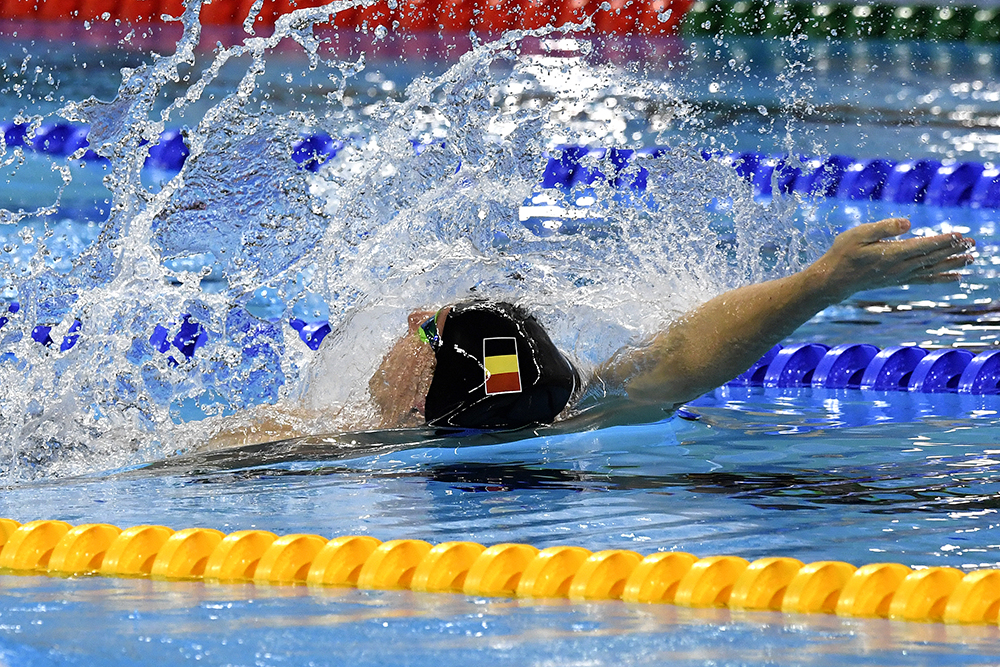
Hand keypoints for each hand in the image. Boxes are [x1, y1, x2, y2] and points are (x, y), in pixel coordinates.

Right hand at [811, 217, 974, 300]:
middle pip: (932, 258)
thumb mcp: (858, 234)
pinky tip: (955, 277)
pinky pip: (925, 279)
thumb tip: (908, 223)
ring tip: (970, 259)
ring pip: (932, 269)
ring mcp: (899, 275)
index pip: (923, 246)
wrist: (833, 280)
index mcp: (891, 254)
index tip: (959, 236)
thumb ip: (884, 227)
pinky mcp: (897, 279)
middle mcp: (899, 267)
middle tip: (974, 244)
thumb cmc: (843, 253)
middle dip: (953, 250)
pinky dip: (942, 278)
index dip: (943, 241)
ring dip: (952, 264)